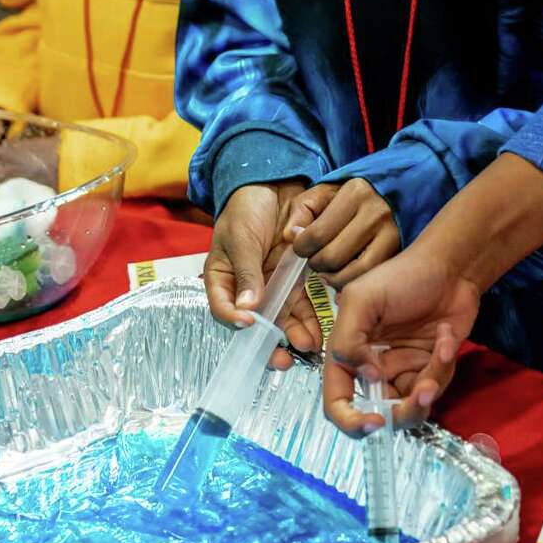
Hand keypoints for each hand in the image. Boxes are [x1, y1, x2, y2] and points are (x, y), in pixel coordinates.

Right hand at [204, 179, 318, 360]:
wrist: (274, 183)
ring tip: (308, 348)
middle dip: (269, 343)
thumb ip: (246, 273)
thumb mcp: (241, 238)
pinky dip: (310, 319)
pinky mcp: (295, 278)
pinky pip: (302, 303)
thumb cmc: (246, 208)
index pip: (222, 308)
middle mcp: (246, 288)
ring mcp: (272, 284)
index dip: (234, 320)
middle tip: (283, 359)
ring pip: (281, 318)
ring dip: (294, 335)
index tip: (250, 325)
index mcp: (222, 278)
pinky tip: (319, 332)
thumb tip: (247, 309)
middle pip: (255, 323)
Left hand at [284, 178, 400, 284]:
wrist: (403, 190)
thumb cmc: (357, 194)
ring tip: (329, 269)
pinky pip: (368, 279)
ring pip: (351, 274)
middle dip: (316, 263)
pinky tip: (346, 275)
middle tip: (316, 258)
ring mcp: (392, 234)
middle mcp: (376, 213)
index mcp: (355, 193)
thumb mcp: (327, 191)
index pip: (316, 234)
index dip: (301, 247)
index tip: (302, 247)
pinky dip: (352, 283)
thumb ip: (303, 209)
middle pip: (331, 257)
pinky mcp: (400, 253)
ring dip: (332, 278)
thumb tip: (290, 236)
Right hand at [322, 242, 481, 434]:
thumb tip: (365, 378)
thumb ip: (348, 341)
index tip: (375, 421)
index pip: (337, 402)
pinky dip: (443, 365)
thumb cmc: (401, 277)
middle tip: (422, 391)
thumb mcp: (362, 300)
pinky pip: (435, 386)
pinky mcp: (430, 369)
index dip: (350, 421)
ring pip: (412, 406)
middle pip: (380, 414)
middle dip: (404, 411)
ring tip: (443, 351)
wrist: (449, 268)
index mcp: (346, 354)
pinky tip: (445, 335)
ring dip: (430, 383)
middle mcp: (372, 368)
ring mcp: (402, 370)